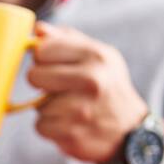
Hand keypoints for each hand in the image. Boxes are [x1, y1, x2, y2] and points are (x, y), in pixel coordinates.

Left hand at [27, 23, 148, 163]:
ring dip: (48, 108)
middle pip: (34, 76)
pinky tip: (69, 123)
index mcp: (96, 56)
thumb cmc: (107, 86)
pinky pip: (41, 126)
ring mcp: (82, 109)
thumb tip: (37, 29)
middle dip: (41, 82)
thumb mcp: (97, 56)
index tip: (51, 64)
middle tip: (58, 87)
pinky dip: (50, 127)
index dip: (42, 58)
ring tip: (70, 107)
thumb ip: (66, 40)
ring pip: (36, 104)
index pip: (43, 49)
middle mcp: (91, 80)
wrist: (130, 130)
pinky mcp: (72, 134)